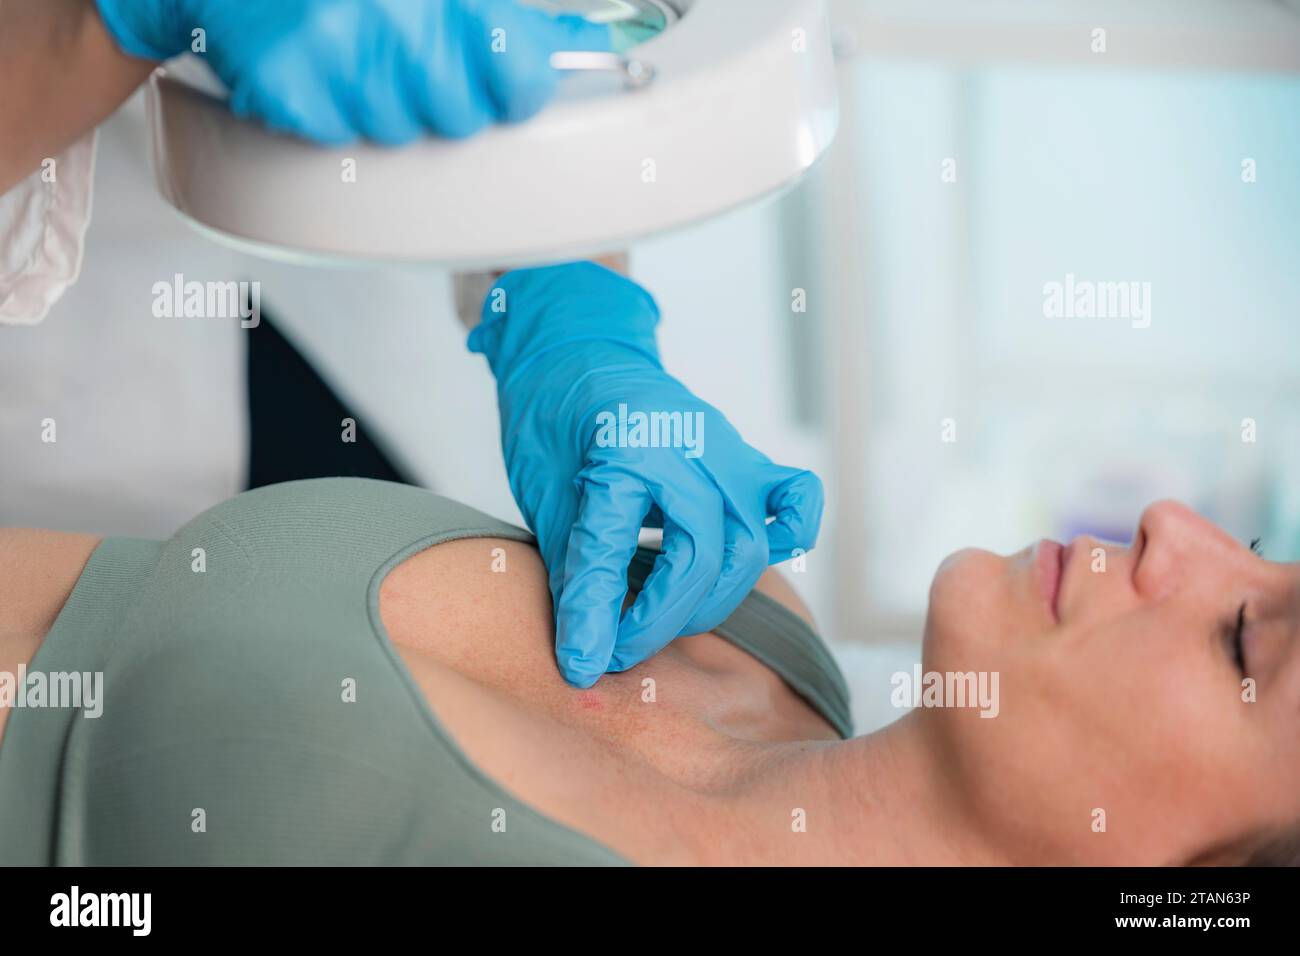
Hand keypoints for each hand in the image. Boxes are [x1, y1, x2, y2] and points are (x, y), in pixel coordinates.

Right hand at [93, 0, 609, 142]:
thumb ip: (508, 17)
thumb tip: (582, 46)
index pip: (520, 77)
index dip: (511, 91)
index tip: (498, 86)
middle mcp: (400, 14)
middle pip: (458, 118)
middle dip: (433, 99)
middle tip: (396, 55)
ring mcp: (342, 53)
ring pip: (395, 133)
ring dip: (374, 106)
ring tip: (346, 52)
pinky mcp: (292, 87)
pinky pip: (335, 138)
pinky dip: (321, 114)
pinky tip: (308, 66)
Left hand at [469, 262, 824, 687]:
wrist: (577, 353)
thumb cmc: (553, 421)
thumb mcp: (544, 496)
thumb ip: (576, 568)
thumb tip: (587, 649)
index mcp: (623, 445)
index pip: (614, 547)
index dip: (595, 617)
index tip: (580, 665)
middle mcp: (688, 445)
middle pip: (705, 556)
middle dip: (663, 619)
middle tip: (618, 646)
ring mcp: (726, 448)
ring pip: (750, 547)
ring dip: (708, 601)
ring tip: (658, 621)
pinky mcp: (744, 456)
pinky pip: (794, 498)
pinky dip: (791, 536)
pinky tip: (744, 569)